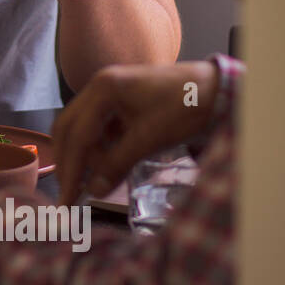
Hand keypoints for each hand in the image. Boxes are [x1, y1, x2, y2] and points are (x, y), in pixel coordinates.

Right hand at [53, 60, 218, 205]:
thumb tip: (94, 192)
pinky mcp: (119, 103)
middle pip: (69, 127)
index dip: (71, 169)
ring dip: (83, 156)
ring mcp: (108, 93)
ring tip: (90, 182)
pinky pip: (98, 128)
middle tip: (69, 192)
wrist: (216, 88)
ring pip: (82, 128)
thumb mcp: (150, 137)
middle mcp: (99, 87)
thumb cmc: (185, 106)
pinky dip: (98, 149)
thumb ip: (118, 164)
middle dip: (68, 161)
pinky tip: (105, 166)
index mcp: (103, 89)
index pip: (76, 134)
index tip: (67, 198)